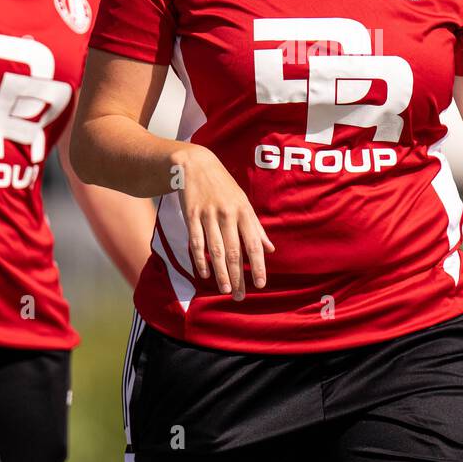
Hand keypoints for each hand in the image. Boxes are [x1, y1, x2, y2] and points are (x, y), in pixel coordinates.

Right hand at [171, 144, 273, 300]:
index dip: (258, 265)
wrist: (196, 165)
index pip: (254, 243)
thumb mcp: (243, 203)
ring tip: (225, 290)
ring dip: (220, 272)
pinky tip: (205, 273)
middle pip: (234, 251)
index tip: (261, 284)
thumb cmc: (224, 187)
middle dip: (237, 276)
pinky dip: (200, 259)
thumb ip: (256, 228)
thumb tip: (271, 250)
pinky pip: (196, 241)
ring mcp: (208, 214)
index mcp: (244, 212)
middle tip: (239, 296)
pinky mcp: (191, 215)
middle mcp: (228, 214)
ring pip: (215, 249)